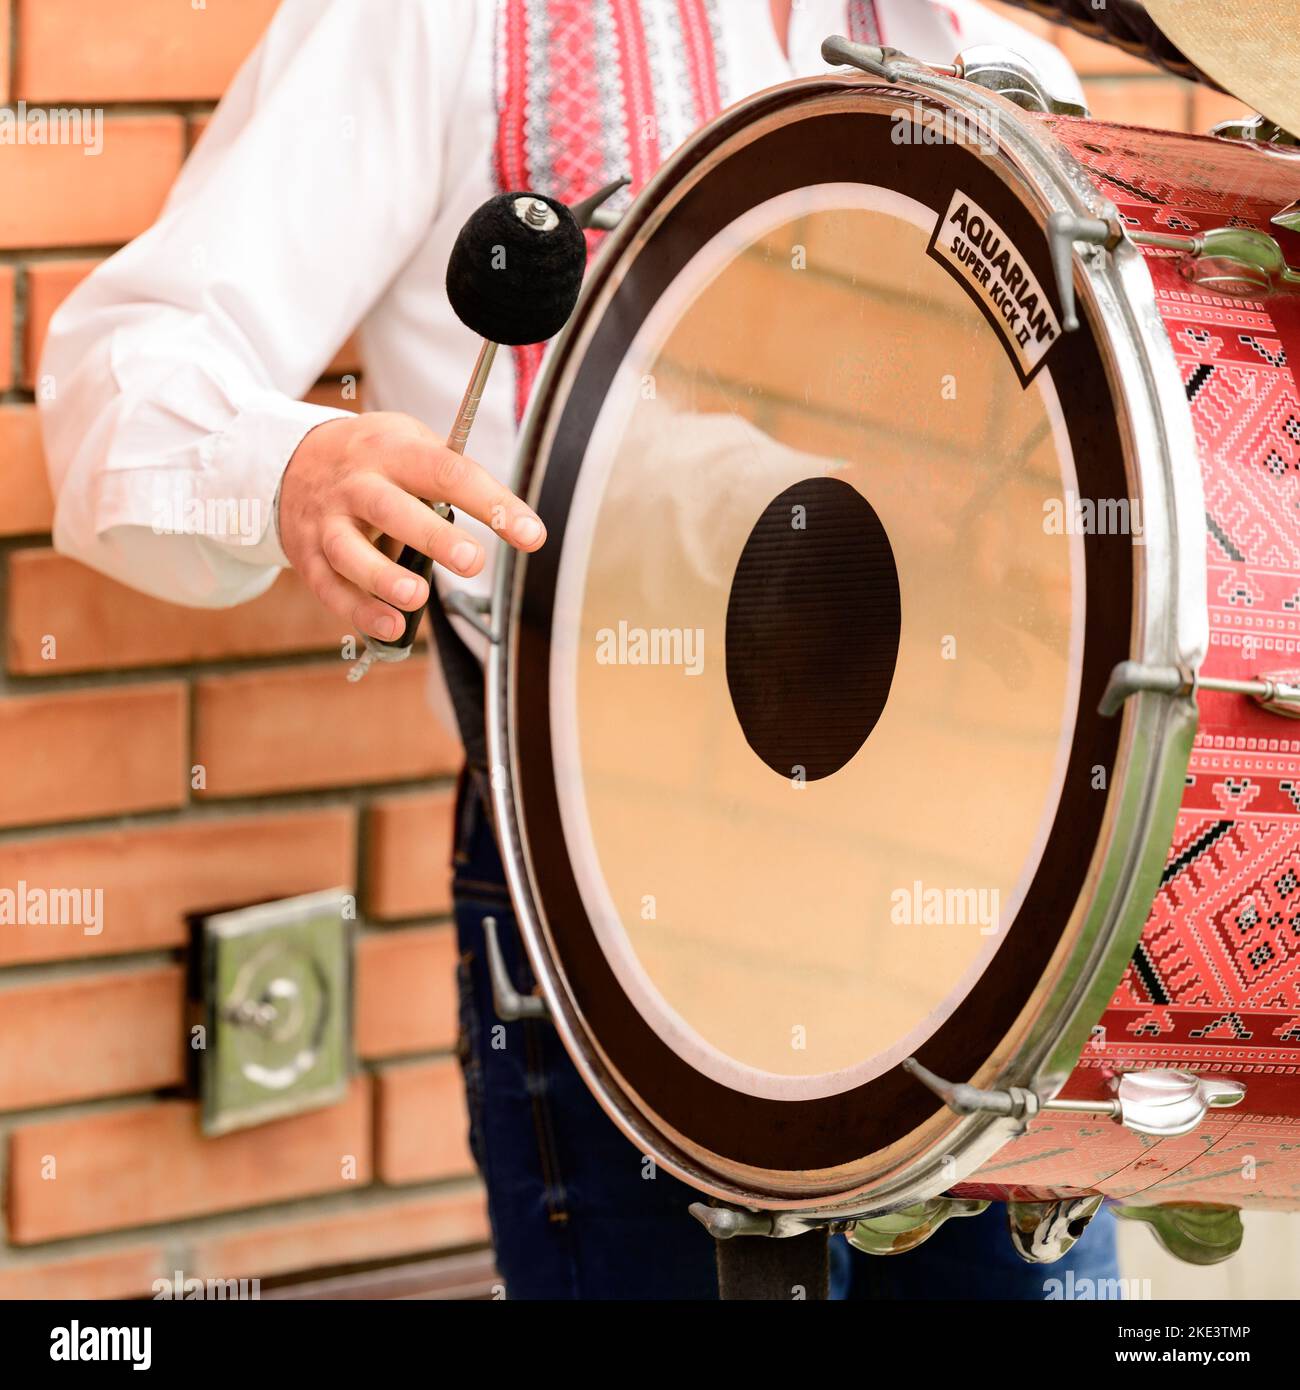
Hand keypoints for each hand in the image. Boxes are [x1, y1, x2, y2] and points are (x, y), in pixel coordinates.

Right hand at [278, 411, 545, 642]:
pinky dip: (361, 611)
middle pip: (392, 510)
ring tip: (419, 597)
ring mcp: (328, 522)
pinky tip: (393, 627)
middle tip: (473, 562)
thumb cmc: (374, 460)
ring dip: (384, 578)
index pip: (447, 472)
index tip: (531, 533)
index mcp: (392, 451)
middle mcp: (356, 484)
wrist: (293, 461)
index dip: (490, 502)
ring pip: (350, 552)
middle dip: (433, 538)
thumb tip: (517, 521)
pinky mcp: (308, 557)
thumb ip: (455, 476)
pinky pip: (331, 588)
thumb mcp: (409, 443)